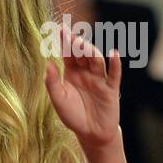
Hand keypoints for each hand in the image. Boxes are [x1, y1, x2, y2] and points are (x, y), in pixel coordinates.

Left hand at [44, 29, 121, 150]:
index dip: (65, 42)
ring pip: (97, 61)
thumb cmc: (73, 116)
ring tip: (84, 44)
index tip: (60, 29)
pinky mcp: (111, 89)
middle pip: (83, 54)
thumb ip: (52, 83)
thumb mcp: (58, 100)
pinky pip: (114, 74)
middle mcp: (86, 73)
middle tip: (71, 35)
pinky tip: (113, 54)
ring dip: (91, 52)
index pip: (68, 54)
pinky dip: (115, 64)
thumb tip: (47, 62)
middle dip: (77, 44)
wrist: (91, 133)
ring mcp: (100, 79)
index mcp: (71, 73)